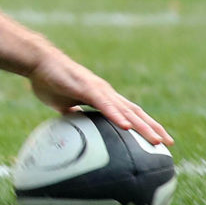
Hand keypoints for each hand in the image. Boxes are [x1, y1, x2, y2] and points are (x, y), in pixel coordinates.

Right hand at [28, 53, 171, 146]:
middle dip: (153, 128)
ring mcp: (98, 90)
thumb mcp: (62, 104)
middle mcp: (106, 92)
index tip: (158, 139)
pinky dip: (117, 116)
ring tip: (156, 140)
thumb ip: (73, 114)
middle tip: (168, 143)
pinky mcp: (86, 88)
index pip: (129, 113)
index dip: (145, 125)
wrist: (37, 61)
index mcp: (102, 97)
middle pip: (135, 113)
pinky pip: (104, 105)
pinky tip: (126, 127)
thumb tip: (76, 127)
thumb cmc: (48, 80)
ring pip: (125, 111)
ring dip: (142, 126)